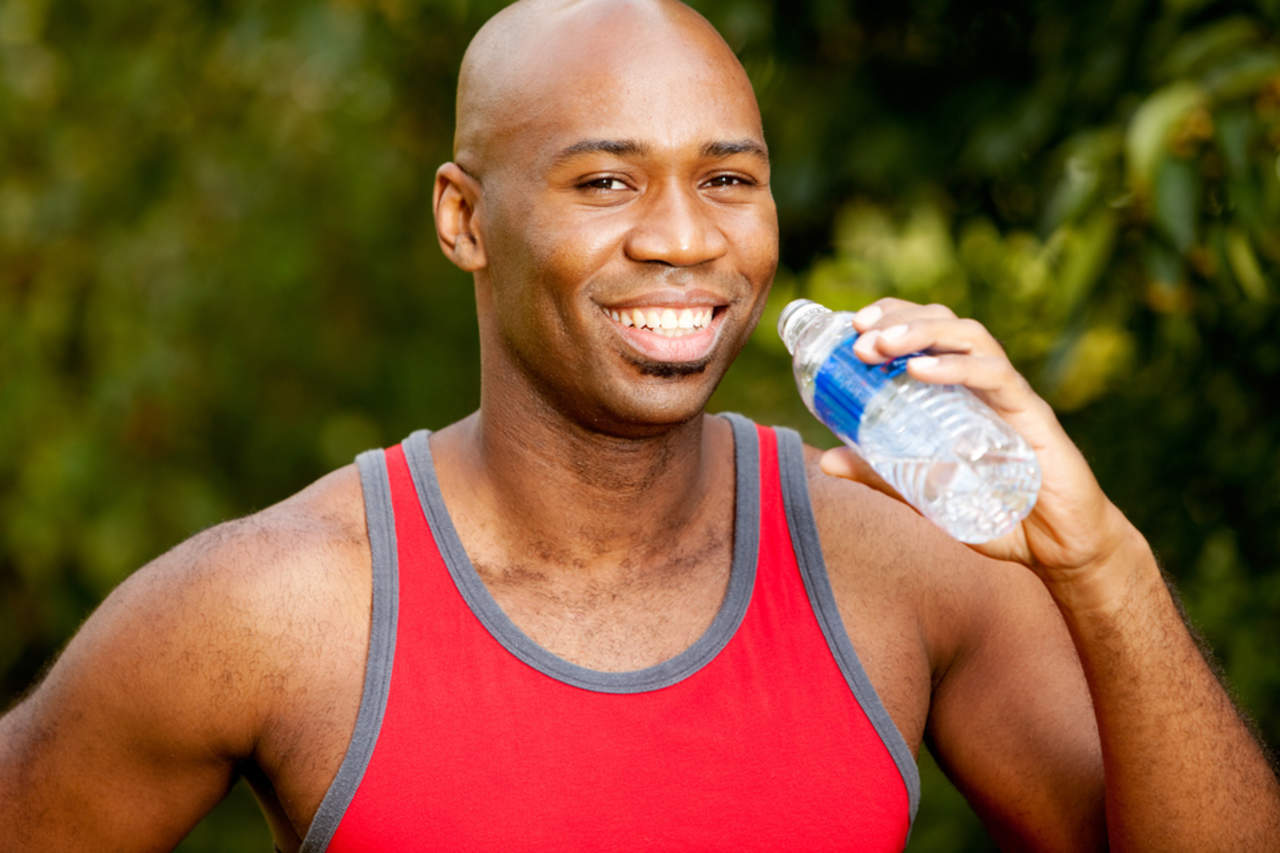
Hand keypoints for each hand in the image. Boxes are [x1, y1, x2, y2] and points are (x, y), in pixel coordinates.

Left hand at [817, 298, 1135, 589]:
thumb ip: (882, 474)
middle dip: (898, 319)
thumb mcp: (925, 494)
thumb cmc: (997, 513)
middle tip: (857, 335)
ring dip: (920, 332)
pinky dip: (956, 367)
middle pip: (944, 322)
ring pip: (969, 336)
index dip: (890, 317)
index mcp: (958, 390)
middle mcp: (983, 381)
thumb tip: (827, 461)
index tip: (850, 324)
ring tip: (880, 344)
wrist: (1059, 547)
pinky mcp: (1033, 414)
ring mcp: (1009, 393)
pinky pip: (995, 376)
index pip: (925, 332)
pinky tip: (920, 370)